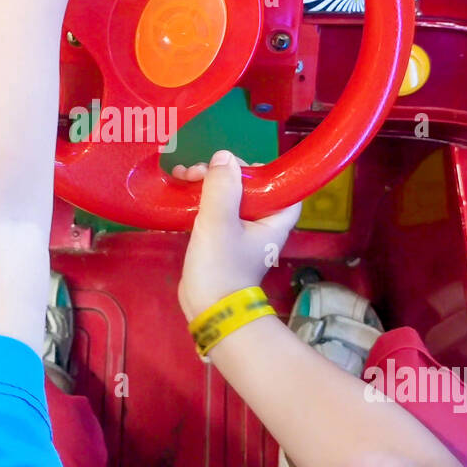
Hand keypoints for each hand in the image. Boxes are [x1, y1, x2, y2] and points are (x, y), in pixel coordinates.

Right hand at [175, 150, 302, 320]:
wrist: (208, 309)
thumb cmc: (221, 267)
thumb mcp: (219, 223)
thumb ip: (222, 187)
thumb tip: (223, 157)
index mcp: (274, 220)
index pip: (283, 186)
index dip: (263, 171)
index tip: (237, 165)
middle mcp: (261, 224)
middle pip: (250, 187)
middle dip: (225, 173)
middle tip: (199, 171)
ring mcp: (241, 233)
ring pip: (229, 197)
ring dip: (208, 183)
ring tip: (185, 176)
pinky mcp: (221, 240)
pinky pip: (215, 210)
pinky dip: (201, 198)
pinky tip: (183, 189)